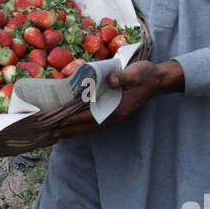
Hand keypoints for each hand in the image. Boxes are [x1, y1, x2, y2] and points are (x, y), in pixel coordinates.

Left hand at [37, 59, 184, 141]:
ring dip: (74, 132)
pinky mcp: (114, 112)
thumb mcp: (136, 73)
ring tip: (58, 134)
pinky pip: (95, 123)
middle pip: (88, 127)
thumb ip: (123, 77)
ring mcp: (114, 115)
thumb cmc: (146, 75)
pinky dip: (83, 127)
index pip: (91, 116)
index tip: (59, 121)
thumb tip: (111, 81)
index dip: (74, 119)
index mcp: (118, 108)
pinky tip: (74, 128)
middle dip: (70, 130)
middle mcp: (114, 115)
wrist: (158, 80)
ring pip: (91, 128)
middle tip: (51, 132)